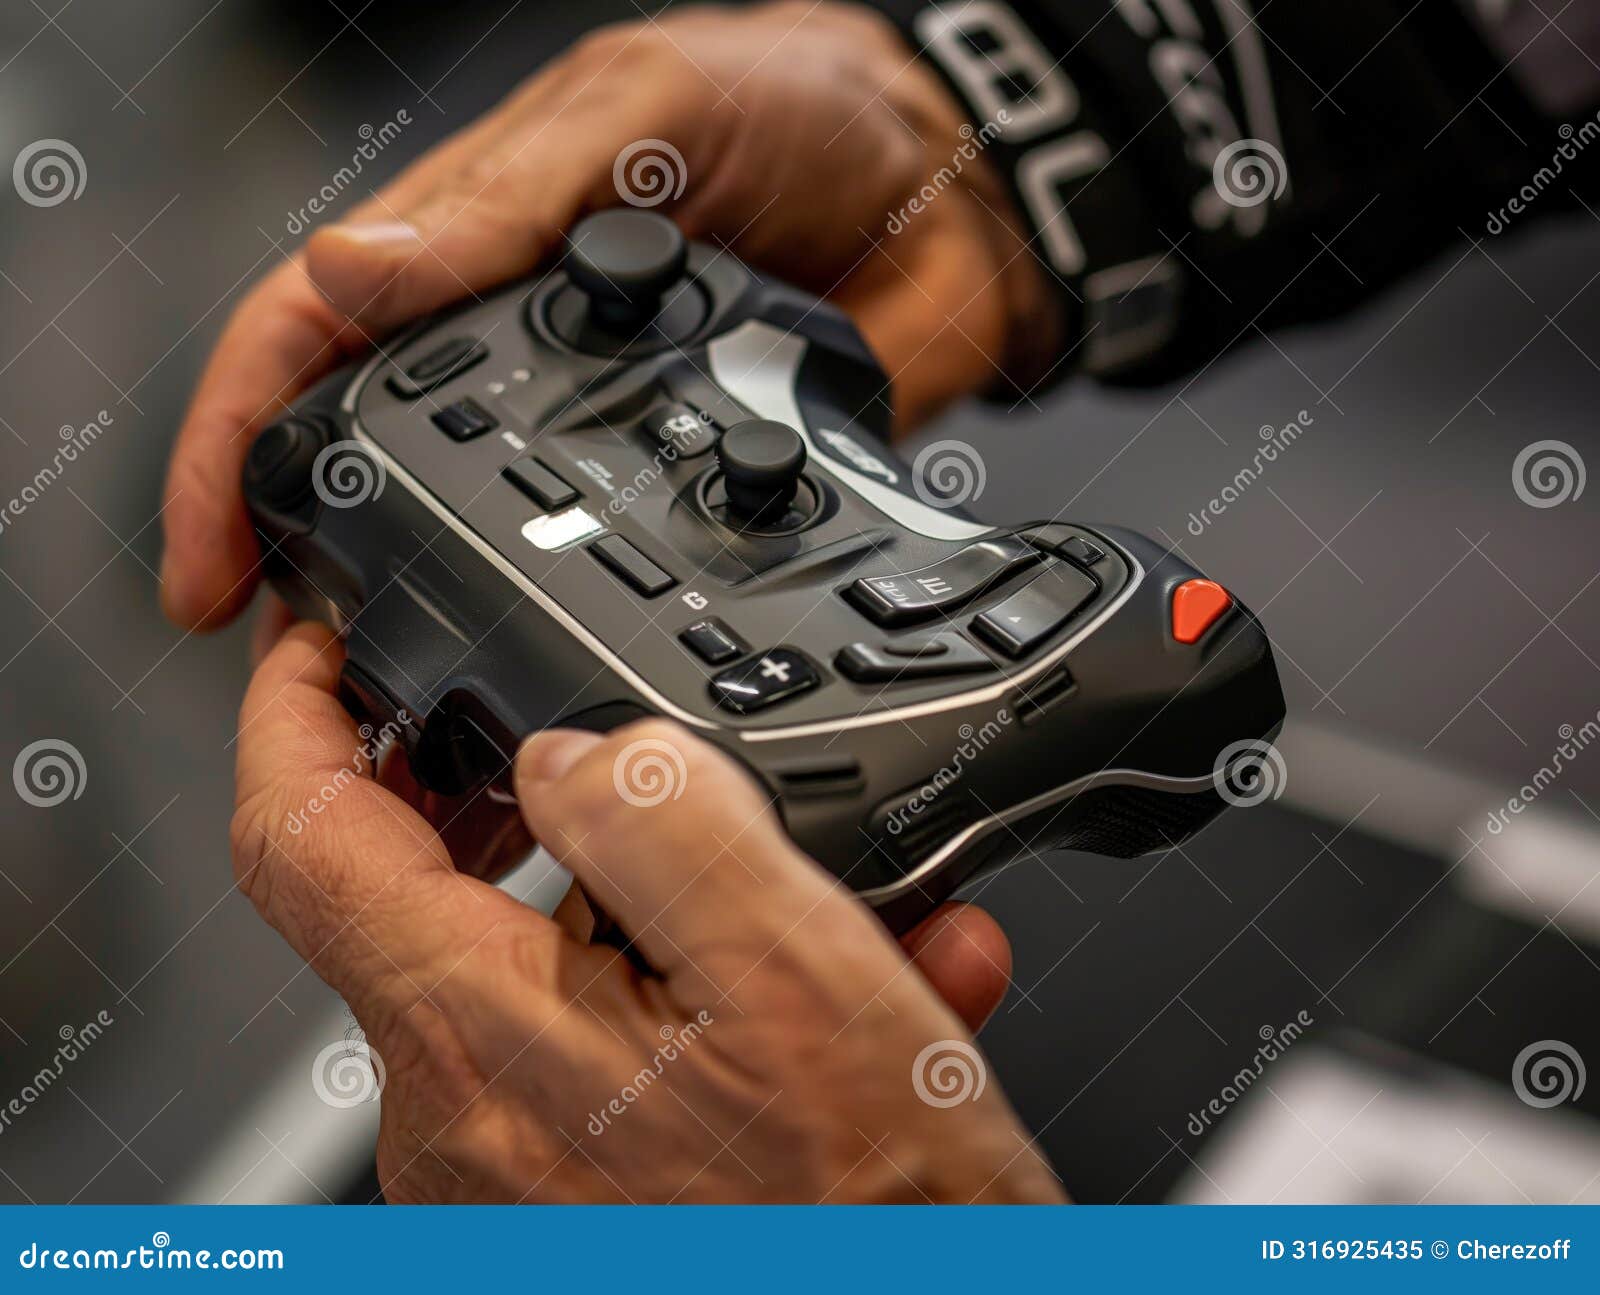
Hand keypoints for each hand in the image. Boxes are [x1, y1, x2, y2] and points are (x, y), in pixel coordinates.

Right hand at [162, 1, 1055, 628]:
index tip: (210, 565)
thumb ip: (510, 195)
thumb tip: (353, 271)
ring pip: (479, 537)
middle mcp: (524, 353)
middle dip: (310, 568)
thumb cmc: (800, 109)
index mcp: (477, 245)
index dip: (241, 448)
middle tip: (284, 668)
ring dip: (421, 620)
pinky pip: (611, 567)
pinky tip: (537, 675)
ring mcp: (602, 432)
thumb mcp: (642, 113)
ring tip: (385, 709)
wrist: (952, 198)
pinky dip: (566, 624)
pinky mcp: (689, 493)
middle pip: (374, 466)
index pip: (317, 343)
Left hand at [231, 622, 1065, 1202]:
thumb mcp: (793, 970)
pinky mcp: (561, 1184)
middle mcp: (461, 1105)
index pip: (301, 831)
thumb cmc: (864, 1215)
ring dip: (651, 898)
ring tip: (789, 882)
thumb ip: (660, 822)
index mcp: (482, 1027)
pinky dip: (689, 986)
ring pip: (530, 959)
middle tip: (562, 735)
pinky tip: (830, 985)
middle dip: (491, 788)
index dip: (295, 710)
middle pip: (411, 889)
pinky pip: (593, 1037)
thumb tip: (578, 752)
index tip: (324, 646)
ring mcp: (506, 1155)